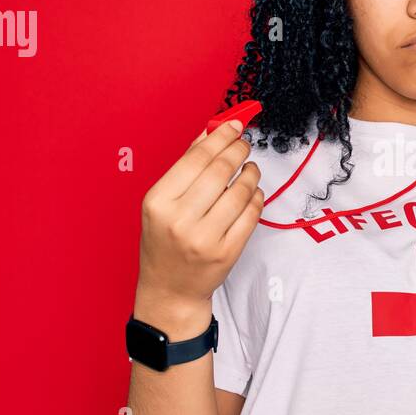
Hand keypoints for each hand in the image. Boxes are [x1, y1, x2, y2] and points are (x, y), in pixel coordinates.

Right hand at [135, 119, 264, 307]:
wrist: (170, 288)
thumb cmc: (165, 241)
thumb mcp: (162, 203)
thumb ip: (184, 167)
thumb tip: (209, 133)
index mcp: (159, 202)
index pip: (196, 158)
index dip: (220, 137)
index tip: (233, 125)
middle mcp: (180, 219)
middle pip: (220, 171)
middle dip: (238, 150)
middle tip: (244, 144)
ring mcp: (205, 238)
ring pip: (240, 192)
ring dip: (251, 174)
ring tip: (249, 169)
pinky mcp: (227, 252)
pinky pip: (251, 215)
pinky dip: (257, 198)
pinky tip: (253, 193)